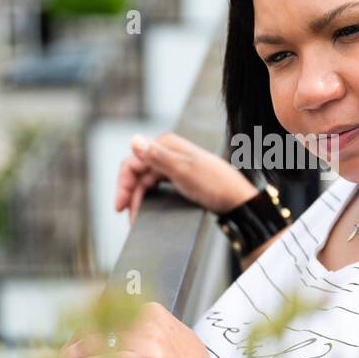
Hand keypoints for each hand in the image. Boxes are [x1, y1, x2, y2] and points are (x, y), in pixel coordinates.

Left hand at [54, 301, 235, 357]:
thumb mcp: (181, 353)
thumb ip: (157, 342)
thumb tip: (120, 346)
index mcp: (163, 318)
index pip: (114, 311)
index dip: (89, 324)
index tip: (74, 338)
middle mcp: (159, 324)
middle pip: (104, 324)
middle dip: (77, 340)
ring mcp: (157, 342)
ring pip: (102, 342)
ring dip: (73, 355)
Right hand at [114, 132, 258, 223]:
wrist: (238, 200)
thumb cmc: (215, 185)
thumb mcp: (183, 171)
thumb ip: (156, 156)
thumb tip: (134, 140)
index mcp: (167, 144)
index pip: (133, 161)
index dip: (123, 184)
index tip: (120, 205)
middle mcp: (168, 151)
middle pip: (137, 171)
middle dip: (129, 193)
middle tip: (126, 214)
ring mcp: (173, 164)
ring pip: (145, 180)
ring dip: (138, 198)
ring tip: (135, 217)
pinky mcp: (178, 176)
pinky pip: (156, 186)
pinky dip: (148, 197)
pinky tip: (145, 208)